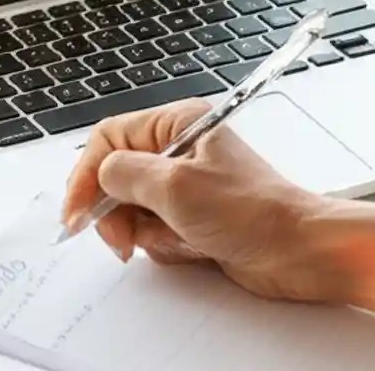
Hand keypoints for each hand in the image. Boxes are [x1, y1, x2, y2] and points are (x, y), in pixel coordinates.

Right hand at [61, 99, 327, 301]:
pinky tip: (194, 247)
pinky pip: (155, 233)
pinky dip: (166, 245)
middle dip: (117, 212)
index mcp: (178, 124)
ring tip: (179, 237)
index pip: (110, 139)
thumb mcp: (175, 186)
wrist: (297, 250)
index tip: (77, 215)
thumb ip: (125, 174)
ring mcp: (187, 187)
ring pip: (133, 210)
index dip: (86, 176)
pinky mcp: (195, 218)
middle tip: (124, 238)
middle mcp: (181, 151)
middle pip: (116, 178)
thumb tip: (98, 175)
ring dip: (146, 232)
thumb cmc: (252, 210)